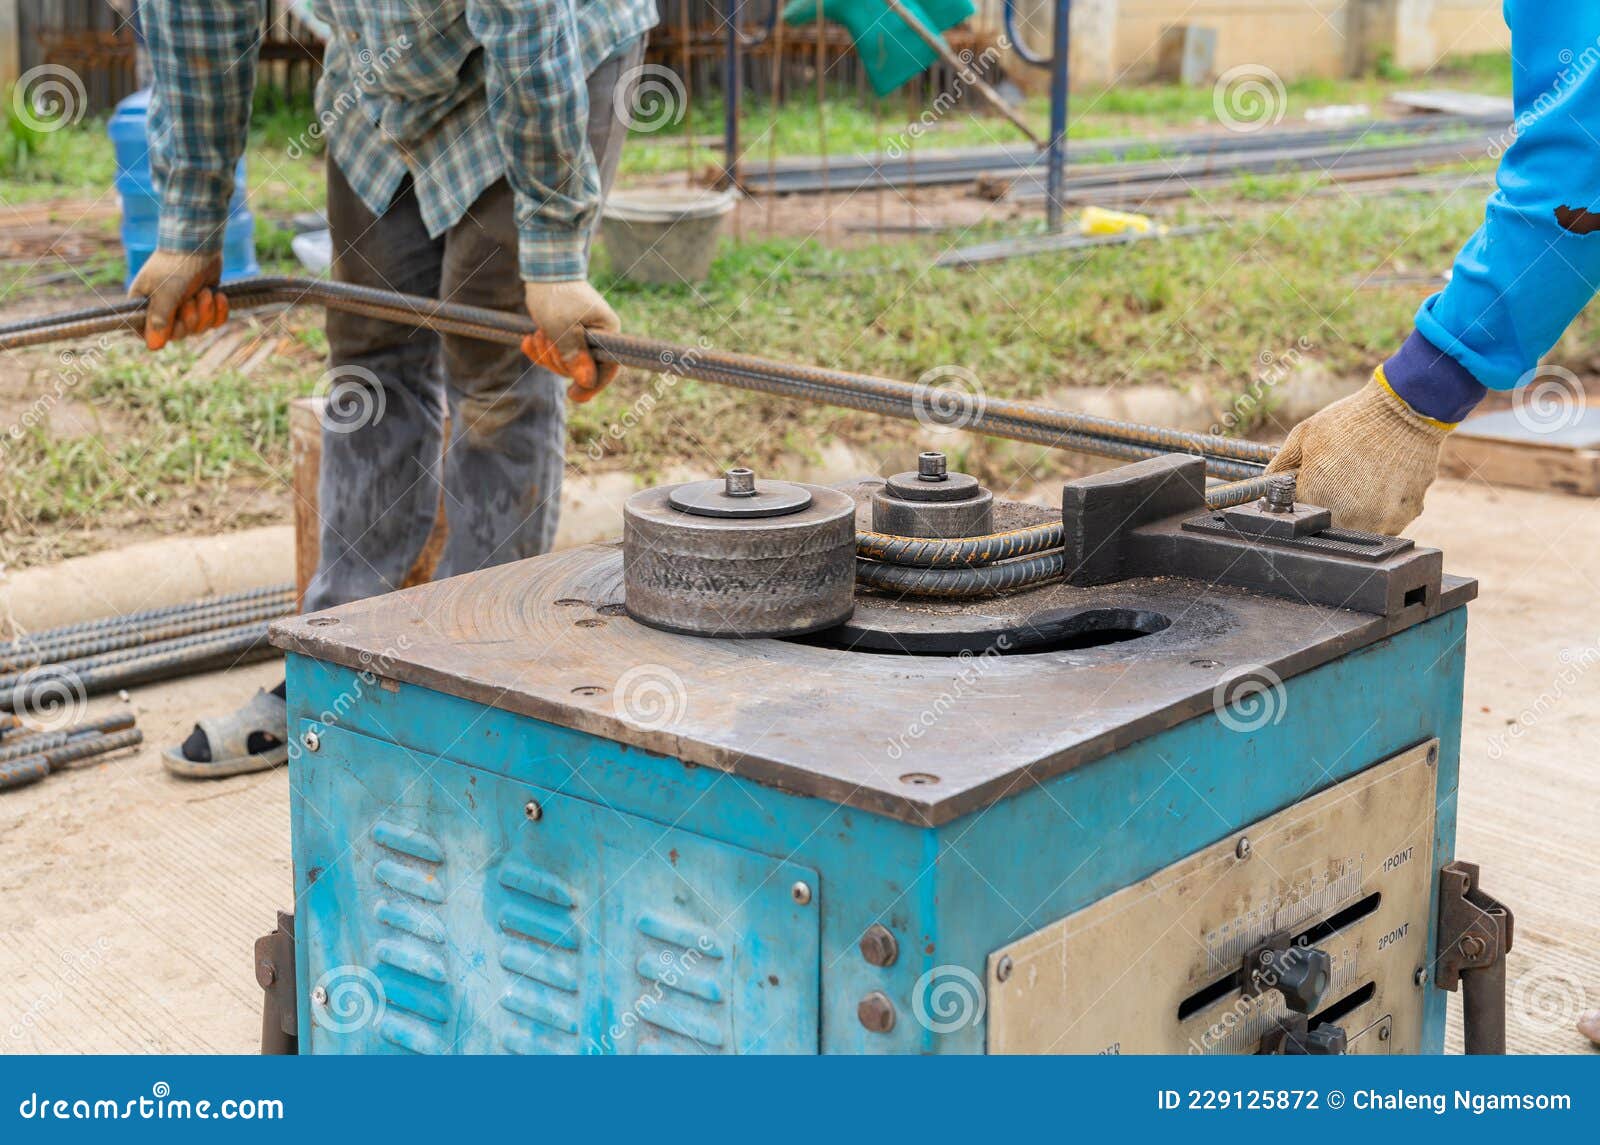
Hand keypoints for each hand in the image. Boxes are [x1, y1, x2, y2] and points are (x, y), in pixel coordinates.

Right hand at [128, 250, 226, 350]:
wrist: (200, 244)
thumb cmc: (177, 266)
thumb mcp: (167, 293)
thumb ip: (160, 319)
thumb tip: (153, 347)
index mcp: (144, 304)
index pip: (146, 334)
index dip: (162, 334)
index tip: (173, 322)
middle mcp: (162, 308)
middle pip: (178, 334)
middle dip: (191, 318)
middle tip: (193, 299)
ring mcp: (183, 307)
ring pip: (198, 329)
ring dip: (206, 311)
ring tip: (205, 292)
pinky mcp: (203, 304)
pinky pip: (213, 322)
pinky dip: (219, 311)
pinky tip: (218, 294)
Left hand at [520, 280, 620, 401]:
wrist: (545, 270)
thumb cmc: (557, 295)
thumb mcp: (563, 327)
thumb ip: (575, 355)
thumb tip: (588, 382)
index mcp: (608, 334)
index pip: (607, 369)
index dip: (592, 386)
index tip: (573, 396)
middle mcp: (599, 338)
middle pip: (580, 370)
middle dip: (556, 360)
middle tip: (543, 339)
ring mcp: (582, 338)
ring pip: (564, 364)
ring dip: (545, 353)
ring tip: (537, 332)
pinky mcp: (566, 336)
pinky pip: (553, 355)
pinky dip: (538, 351)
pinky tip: (528, 338)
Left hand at [1265, 375, 1449, 534]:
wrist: (1406, 409)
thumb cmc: (1351, 420)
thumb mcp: (1303, 437)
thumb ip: (1280, 466)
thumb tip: (1264, 483)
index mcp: (1317, 502)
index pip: (1299, 514)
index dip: (1301, 497)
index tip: (1309, 483)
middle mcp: (1349, 519)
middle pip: (1329, 525)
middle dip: (1327, 506)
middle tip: (1337, 478)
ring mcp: (1381, 521)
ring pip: (1359, 527)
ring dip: (1356, 511)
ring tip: (1361, 478)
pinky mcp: (1405, 516)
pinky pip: (1386, 520)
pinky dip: (1381, 507)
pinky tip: (1381, 481)